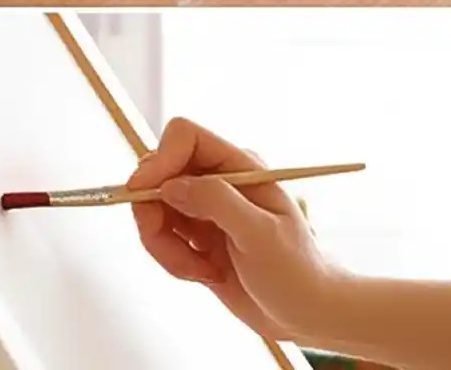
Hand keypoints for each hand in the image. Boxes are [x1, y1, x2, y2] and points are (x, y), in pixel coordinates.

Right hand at [126, 117, 346, 341]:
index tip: (143, 192)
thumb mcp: (261, 235)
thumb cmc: (298, 272)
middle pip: (157, 175)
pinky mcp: (194, 235)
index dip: (160, 159)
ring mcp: (203, 208)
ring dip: (164, 245)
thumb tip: (170, 186)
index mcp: (239, 168)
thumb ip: (217, 202)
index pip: (184, 137)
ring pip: (152, 209)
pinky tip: (204, 274)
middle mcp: (217, 181)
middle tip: (175, 250)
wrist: (306, 312)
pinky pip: (159, 236)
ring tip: (201, 270)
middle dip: (154, 214)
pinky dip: (171, 259)